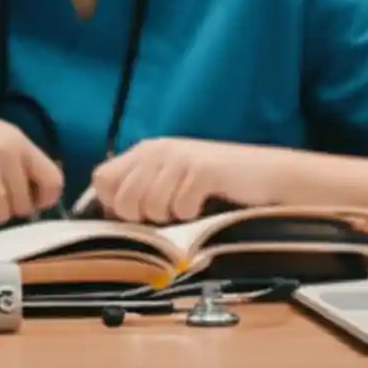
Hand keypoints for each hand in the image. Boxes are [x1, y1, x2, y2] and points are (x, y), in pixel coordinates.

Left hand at [90, 138, 280, 223]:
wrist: (265, 175)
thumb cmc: (217, 185)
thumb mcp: (171, 180)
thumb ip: (141, 188)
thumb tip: (109, 213)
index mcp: (147, 150)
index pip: (102, 178)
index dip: (113, 203)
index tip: (136, 214)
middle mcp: (159, 149)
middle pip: (123, 197)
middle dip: (141, 218)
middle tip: (167, 215)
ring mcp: (181, 158)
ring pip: (150, 206)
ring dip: (170, 218)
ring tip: (189, 208)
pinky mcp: (203, 170)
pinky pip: (180, 208)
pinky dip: (192, 216)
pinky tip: (205, 204)